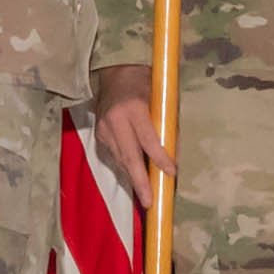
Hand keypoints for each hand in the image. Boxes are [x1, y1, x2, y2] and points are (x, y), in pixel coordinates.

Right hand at [93, 64, 171, 208]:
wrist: (114, 72)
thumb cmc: (144, 83)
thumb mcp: (159, 97)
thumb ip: (165, 123)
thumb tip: (176, 151)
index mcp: (133, 108)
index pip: (147, 139)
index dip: (159, 158)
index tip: (171, 173)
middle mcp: (115, 120)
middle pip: (129, 156)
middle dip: (140, 181)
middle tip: (149, 202)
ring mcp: (103, 128)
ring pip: (119, 160)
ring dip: (133, 178)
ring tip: (146, 196)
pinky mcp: (98, 134)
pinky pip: (113, 156)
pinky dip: (125, 168)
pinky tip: (134, 179)